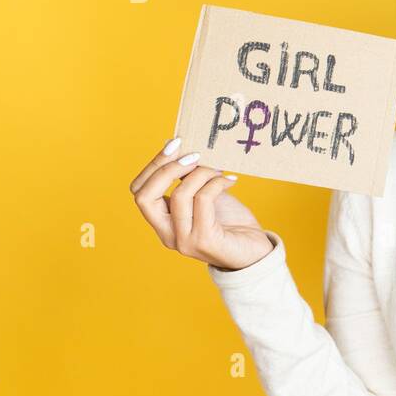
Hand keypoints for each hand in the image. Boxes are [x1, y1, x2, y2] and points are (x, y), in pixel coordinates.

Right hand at [129, 139, 273, 271]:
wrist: (256, 251)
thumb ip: (188, 178)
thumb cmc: (230, 222)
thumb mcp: (204, 195)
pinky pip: (203, 200)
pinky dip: (216, 183)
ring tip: (218, 169)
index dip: (153, 164)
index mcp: (163, 222)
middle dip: (167, 168)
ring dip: (200, 173)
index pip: (138, 191)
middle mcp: (168, 234)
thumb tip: (177, 147)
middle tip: (194, 155)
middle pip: (145, 196)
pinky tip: (230, 180)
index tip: (176, 144)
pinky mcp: (205, 241)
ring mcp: (184, 240)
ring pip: (179, 195)